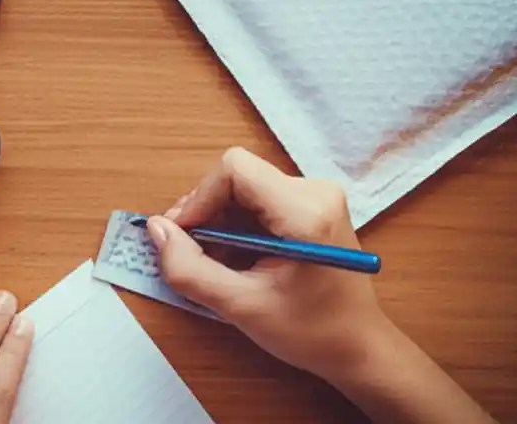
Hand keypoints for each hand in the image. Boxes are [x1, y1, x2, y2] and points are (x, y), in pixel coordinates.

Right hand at [146, 147, 388, 382]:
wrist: (359, 347)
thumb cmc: (311, 332)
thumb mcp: (241, 307)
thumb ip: (190, 269)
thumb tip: (156, 230)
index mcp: (306, 211)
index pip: (234, 169)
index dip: (198, 198)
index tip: (182, 235)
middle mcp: (316, 191)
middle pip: (237, 176)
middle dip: (205, 210)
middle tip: (188, 250)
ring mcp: (317, 196)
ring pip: (244, 186)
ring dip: (219, 219)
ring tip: (212, 259)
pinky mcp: (313, 205)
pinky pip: (259, 198)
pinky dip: (236, 224)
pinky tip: (234, 256)